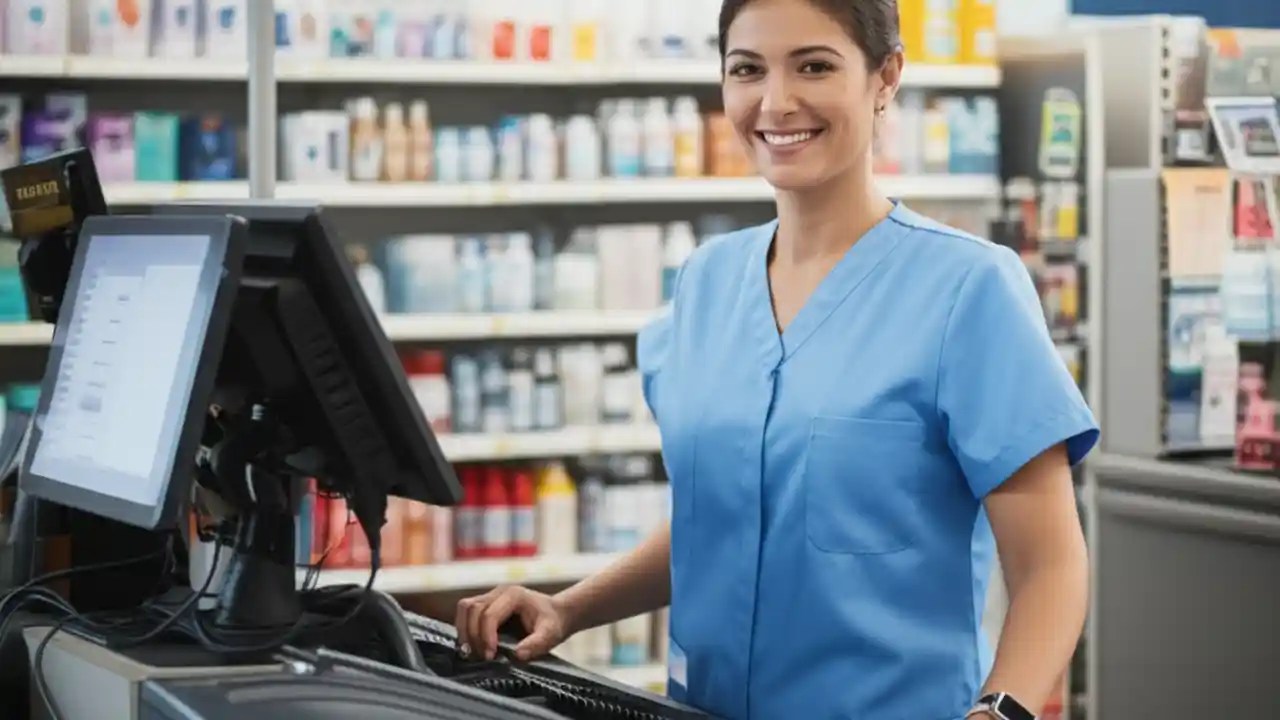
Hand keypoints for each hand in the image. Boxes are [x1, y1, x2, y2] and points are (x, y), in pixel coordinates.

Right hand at [454, 585, 572, 661]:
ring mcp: (490, 597)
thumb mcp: (551, 635)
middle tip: (480, 657)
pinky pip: (466, 614)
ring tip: (473, 653)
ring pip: (464, 608)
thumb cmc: (552, 623)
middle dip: (472, 635)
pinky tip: (473, 646)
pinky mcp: (485, 605)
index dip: (485, 636)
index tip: (489, 656)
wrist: (555, 614)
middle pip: (471, 608)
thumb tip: (517, 655)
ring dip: (464, 632)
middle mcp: (498, 592)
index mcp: (514, 595)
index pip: (489, 614)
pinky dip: (465, 630)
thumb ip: (536, 644)